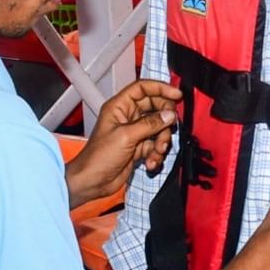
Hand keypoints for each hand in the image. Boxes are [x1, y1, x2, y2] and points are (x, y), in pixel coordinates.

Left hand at [66, 79, 181, 207]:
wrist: (93, 181)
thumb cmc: (97, 158)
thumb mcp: (126, 136)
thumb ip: (150, 124)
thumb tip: (168, 115)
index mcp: (119, 107)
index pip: (143, 88)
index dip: (161, 88)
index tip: (176, 95)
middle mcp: (127, 117)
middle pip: (155, 107)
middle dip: (165, 119)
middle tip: (169, 127)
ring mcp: (134, 132)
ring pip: (158, 127)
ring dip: (162, 140)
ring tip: (157, 150)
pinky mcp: (138, 147)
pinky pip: (156, 144)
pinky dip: (157, 153)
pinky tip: (151, 161)